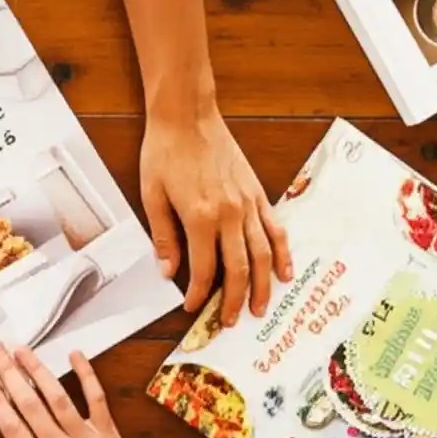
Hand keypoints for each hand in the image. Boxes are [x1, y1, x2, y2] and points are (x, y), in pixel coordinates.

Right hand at [0, 344, 172, 437]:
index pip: (10, 426)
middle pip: (28, 404)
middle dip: (9, 374)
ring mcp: (84, 436)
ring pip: (56, 397)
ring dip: (38, 370)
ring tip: (22, 350)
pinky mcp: (106, 430)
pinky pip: (96, 398)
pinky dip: (86, 374)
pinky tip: (74, 355)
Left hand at [141, 107, 292, 324]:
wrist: (187, 115)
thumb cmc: (165, 151)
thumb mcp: (152, 195)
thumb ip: (164, 237)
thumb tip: (168, 272)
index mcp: (200, 217)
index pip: (204, 270)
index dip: (198, 294)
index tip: (191, 308)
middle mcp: (229, 214)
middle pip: (238, 269)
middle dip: (233, 301)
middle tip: (227, 322)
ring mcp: (247, 204)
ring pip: (262, 255)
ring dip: (261, 286)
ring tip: (258, 309)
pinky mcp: (257, 193)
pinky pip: (275, 229)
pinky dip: (282, 253)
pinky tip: (284, 273)